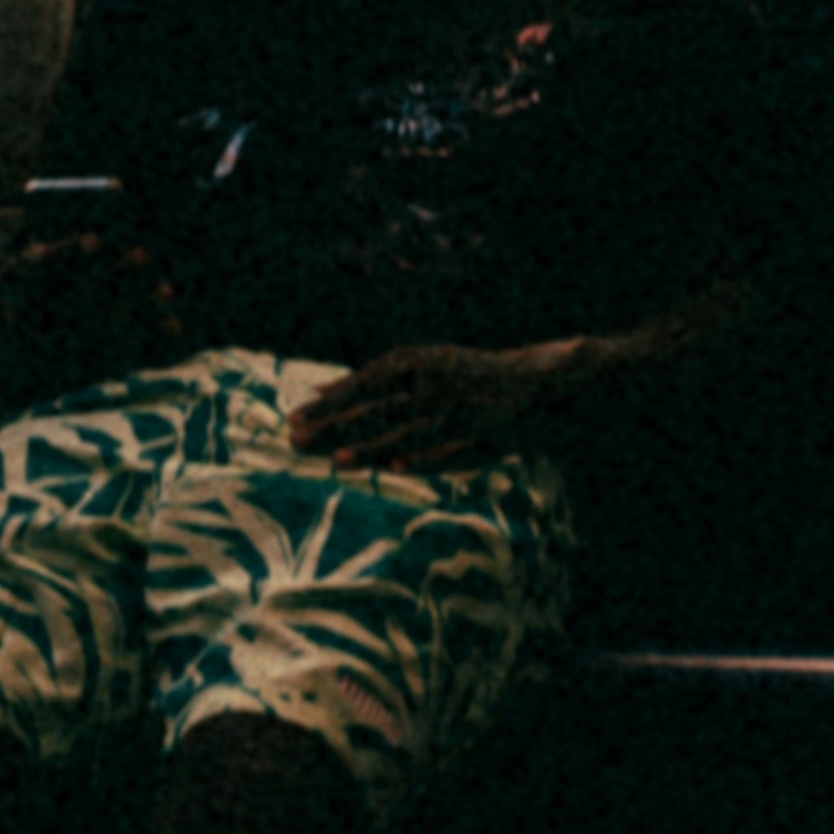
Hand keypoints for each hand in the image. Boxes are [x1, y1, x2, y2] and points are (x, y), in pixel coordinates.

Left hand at [288, 340, 579, 472]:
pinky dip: (425, 457)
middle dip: (337, 427)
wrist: (539, 383)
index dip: (330, 403)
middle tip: (297, 442)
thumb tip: (319, 390)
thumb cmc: (467, 378)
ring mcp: (459, 409)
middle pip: (378, 409)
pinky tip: (400, 469)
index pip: (365, 384)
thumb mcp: (421, 365)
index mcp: (418, 363)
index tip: (294, 419)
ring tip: (337, 461)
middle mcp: (434, 383)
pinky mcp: (484, 433)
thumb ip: (373, 380)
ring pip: (409, 431)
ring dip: (373, 446)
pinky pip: (450, 449)